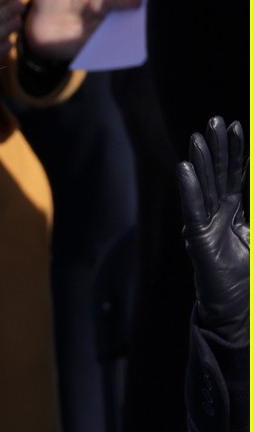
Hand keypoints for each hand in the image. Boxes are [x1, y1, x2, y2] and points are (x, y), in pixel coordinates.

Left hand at [23, 0, 141, 60]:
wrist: (33, 24)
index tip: (139, 0)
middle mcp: (108, 17)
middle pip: (128, 19)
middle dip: (137, 20)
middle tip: (147, 21)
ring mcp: (101, 34)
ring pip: (120, 36)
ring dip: (127, 38)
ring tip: (135, 41)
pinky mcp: (93, 50)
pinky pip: (107, 52)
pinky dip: (113, 52)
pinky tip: (118, 53)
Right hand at [177, 117, 248, 343]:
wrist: (238, 311)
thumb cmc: (251, 279)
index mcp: (234, 215)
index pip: (236, 177)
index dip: (237, 153)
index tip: (237, 126)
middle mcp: (218, 216)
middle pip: (219, 175)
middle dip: (218, 147)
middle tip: (216, 119)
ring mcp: (206, 226)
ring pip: (205, 187)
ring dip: (202, 161)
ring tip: (199, 136)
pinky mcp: (198, 240)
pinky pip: (193, 210)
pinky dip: (190, 189)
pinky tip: (185, 169)